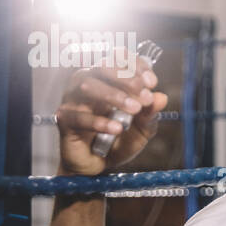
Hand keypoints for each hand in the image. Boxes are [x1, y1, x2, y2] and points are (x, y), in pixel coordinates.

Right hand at [54, 49, 167, 175]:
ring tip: (134, 109)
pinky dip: (99, 122)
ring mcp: (73, 100)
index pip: (117, 58)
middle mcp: (88, 83)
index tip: (152, 82)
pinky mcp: (64, 120)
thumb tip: (161, 98)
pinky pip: (78, 116)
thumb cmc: (119, 141)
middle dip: (126, 78)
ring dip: (114, 96)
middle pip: (102, 66)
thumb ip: (150, 114)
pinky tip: (116, 129)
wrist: (99, 166)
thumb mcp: (142, 129)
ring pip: (87, 86)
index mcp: (107, 79)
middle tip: (144, 96)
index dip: (135, 65)